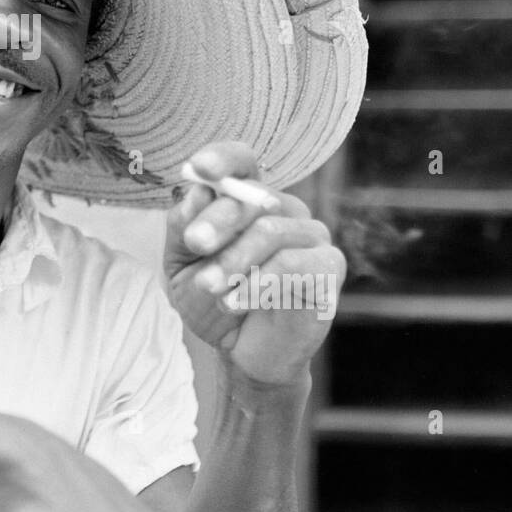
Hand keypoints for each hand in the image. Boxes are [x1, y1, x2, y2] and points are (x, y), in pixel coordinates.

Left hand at [164, 141, 343, 385]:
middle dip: (217, 220)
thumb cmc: (214, 301)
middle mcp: (283, 209)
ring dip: (233, 261)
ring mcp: (311, 235)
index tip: (200, 168)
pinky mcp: (329, 267)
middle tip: (194, 243)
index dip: (223, 158)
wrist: (242, 353)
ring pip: (271, 231)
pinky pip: (295, 263)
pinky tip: (237, 301)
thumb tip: (195, 191)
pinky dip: (259, 283)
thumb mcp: (182, 266)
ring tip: (211, 289)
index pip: (242, 162)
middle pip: (253, 197)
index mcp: (247, 200)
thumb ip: (182, 229)